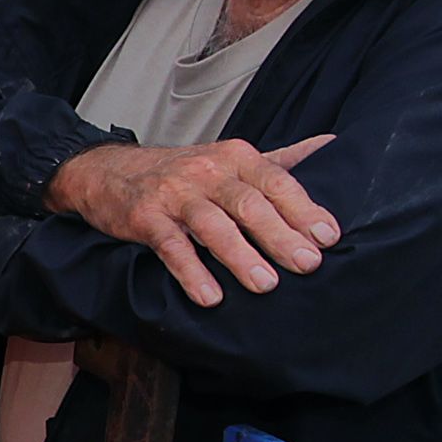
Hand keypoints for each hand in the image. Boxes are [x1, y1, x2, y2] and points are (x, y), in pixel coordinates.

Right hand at [45, 134, 338, 307]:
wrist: (109, 171)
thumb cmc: (182, 173)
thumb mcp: (231, 158)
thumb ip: (279, 160)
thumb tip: (332, 144)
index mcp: (236, 157)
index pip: (277, 182)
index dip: (304, 209)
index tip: (328, 237)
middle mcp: (207, 172)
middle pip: (249, 205)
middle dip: (280, 236)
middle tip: (307, 264)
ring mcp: (174, 195)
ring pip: (213, 226)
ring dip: (240, 256)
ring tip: (265, 285)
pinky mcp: (145, 218)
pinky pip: (171, 247)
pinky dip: (191, 272)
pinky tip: (209, 297)